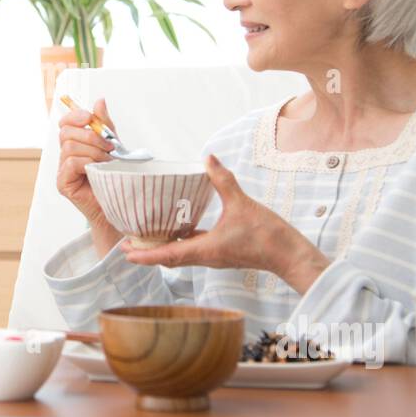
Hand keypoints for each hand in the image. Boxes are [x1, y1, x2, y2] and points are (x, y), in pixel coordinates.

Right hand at [55, 97, 119, 229]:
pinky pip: (71, 163)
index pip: (65, 123)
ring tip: (108, 161)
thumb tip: (99, 100)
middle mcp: (65, 155)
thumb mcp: (113, 145)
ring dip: (92, 151)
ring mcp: (62, 169)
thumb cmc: (114, 176)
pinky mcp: (63, 183)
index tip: (90, 117)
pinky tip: (98, 170)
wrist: (118, 205)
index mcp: (75, 144)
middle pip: (65, 132)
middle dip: (90, 135)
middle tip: (109, 146)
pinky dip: (87, 163)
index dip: (75, 116)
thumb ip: (104, 125)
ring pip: (69, 147)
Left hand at [120, 154, 326, 290]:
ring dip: (163, 247)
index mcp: (205, 250)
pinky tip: (180, 227)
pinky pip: (196, 249)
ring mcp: (214, 256)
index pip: (167, 256)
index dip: (145, 255)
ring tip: (146, 235)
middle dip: (147, 252)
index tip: (125, 253)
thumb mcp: (242, 203)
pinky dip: (183, 241)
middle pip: (169, 258)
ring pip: (181, 255)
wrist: (289, 255)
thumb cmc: (267, 235)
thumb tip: (208, 158)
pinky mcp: (223, 252)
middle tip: (127, 242)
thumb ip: (223, 180)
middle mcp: (206, 257)